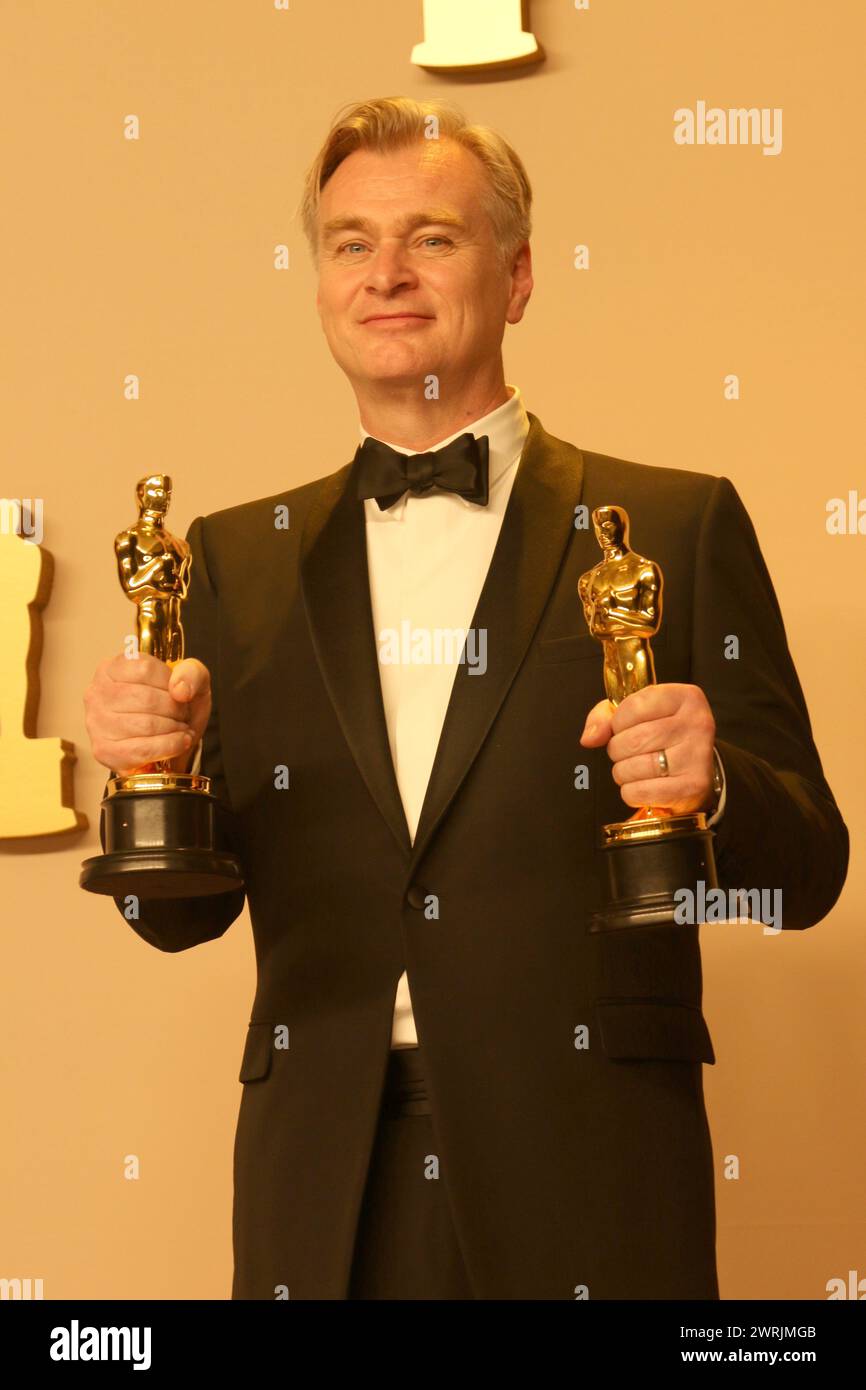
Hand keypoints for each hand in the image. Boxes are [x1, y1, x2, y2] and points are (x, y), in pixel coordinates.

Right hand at [84, 652, 211, 775]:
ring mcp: (97, 723)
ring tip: (181, 728)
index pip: (145, 669)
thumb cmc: (171, 705)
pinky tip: (179, 742)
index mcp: (112, 668)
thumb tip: (180, 689)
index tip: (178, 693)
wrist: (168, 741)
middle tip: (183, 715)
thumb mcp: (189, 680)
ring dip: (174, 728)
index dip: (170, 683)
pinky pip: (143, 750)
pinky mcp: (104, 751)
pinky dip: (169, 746)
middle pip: (147, 699)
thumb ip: (192, 673)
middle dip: (175, 709)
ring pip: (146, 725)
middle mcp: (98, 693)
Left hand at [579, 682, 715, 814]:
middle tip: (629, 752)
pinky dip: (632, 792)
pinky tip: (646, 784)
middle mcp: (697, 724)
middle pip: (632, 740)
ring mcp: (697, 756)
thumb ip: (605, 717)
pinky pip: (639, 791)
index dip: (618, 722)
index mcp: (686, 698)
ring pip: (633, 767)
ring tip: (638, 769)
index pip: (633, 706)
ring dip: (623, 772)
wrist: (693, 772)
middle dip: (618, 750)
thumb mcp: (636, 714)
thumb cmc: (663, 739)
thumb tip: (589, 738)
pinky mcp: (693, 786)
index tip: (625, 728)